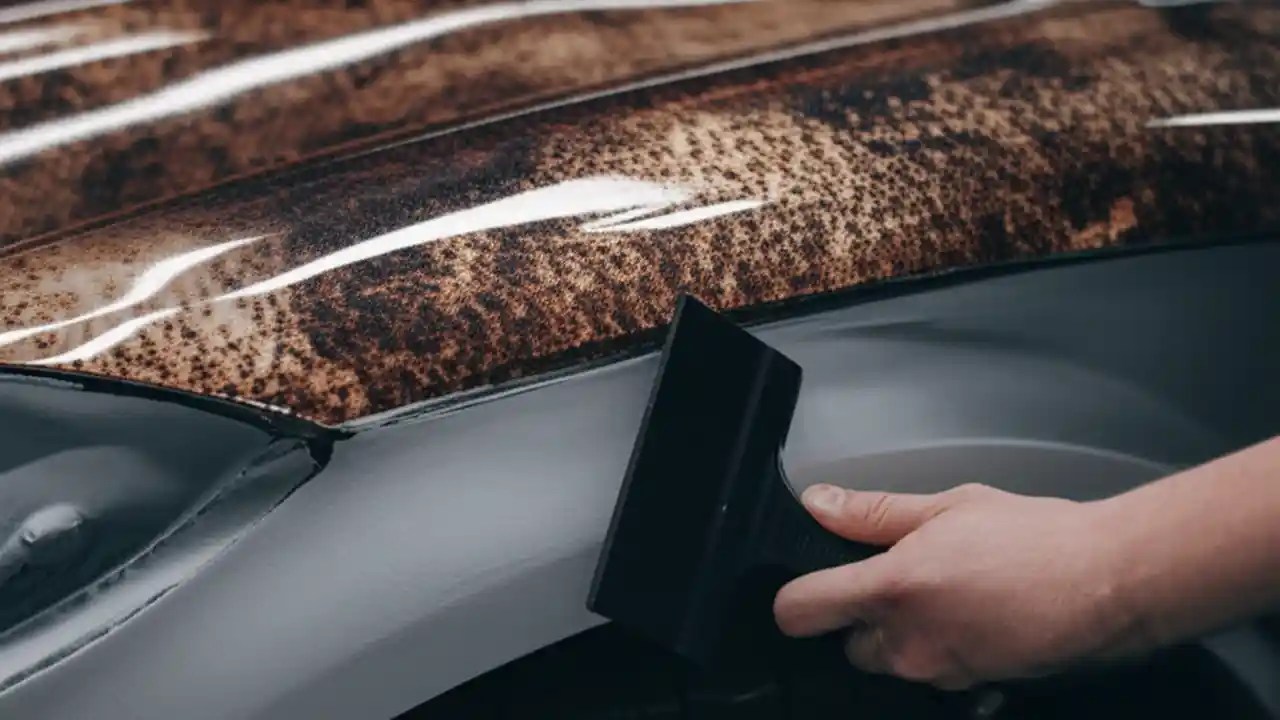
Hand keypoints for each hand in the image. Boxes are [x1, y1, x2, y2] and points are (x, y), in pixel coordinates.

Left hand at [773, 483, 1150, 689]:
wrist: (1111, 582)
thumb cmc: (1036, 538)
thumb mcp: (947, 505)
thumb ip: (873, 512)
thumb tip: (819, 503)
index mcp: (893, 589)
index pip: (801, 612)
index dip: (794, 598)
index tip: (808, 586)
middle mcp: (909, 642)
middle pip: (848, 644)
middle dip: (862, 617)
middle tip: (902, 578)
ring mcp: (941, 672)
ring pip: (892, 661)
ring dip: (904, 635)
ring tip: (949, 591)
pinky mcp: (973, 687)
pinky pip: (934, 672)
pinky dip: (941, 648)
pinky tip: (974, 614)